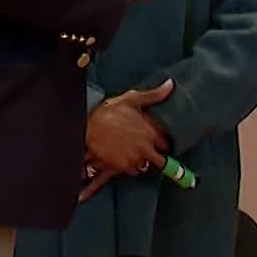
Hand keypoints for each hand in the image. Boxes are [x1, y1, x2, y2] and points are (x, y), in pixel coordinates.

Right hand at [80, 79, 173, 199]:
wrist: (86, 125)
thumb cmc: (109, 111)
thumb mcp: (132, 99)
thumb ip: (154, 95)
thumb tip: (170, 85)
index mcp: (151, 131)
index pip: (166, 144)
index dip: (161, 143)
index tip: (157, 141)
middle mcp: (146, 147)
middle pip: (160, 160)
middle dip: (154, 155)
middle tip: (147, 150)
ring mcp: (134, 158)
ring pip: (145, 165)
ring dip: (141, 161)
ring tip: (133, 152)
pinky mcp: (122, 166)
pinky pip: (132, 171)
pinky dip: (130, 166)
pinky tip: (124, 157)